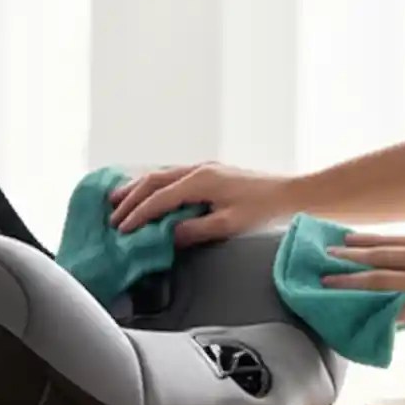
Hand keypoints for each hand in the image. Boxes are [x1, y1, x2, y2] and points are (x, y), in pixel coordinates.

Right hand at [108, 163, 292, 246]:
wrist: (292, 194)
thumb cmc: (265, 210)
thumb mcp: (229, 225)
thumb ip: (196, 230)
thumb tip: (169, 236)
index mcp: (200, 180)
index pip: (159, 198)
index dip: (138, 214)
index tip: (122, 229)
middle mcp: (199, 169)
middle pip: (153, 181)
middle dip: (130, 198)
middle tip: (111, 214)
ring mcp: (204, 169)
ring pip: (161, 174)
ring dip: (138, 187)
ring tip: (119, 198)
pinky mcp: (211, 173)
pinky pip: (173, 175)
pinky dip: (155, 185)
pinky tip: (150, 192)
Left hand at [322, 233, 404, 330]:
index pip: (391, 239)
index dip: (365, 240)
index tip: (344, 240)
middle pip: (378, 254)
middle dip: (348, 256)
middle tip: (325, 256)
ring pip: (379, 279)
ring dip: (349, 282)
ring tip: (327, 283)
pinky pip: (397, 311)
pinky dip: (375, 313)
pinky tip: (357, 317)